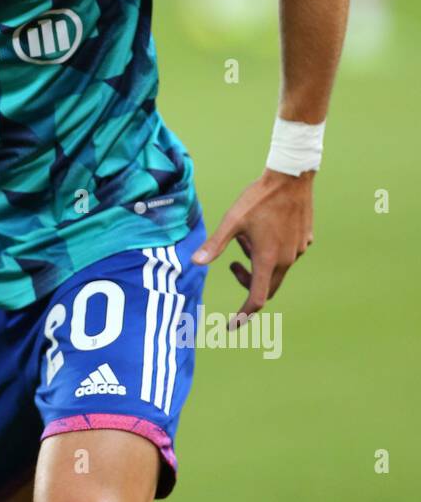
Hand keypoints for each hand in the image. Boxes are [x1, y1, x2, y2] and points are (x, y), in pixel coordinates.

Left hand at [191, 169, 313, 325]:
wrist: (292, 176)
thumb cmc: (259, 198)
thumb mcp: (232, 221)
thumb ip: (215, 245)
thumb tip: (194, 263)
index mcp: (268, 259)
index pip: (256, 299)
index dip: (243, 315)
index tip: (232, 325)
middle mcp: (287, 259)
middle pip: (267, 287)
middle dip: (247, 283)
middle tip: (232, 265)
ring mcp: (299, 250)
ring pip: (277, 270)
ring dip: (258, 264)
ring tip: (245, 241)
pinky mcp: (305, 239)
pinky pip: (288, 255)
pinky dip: (272, 252)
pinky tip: (263, 232)